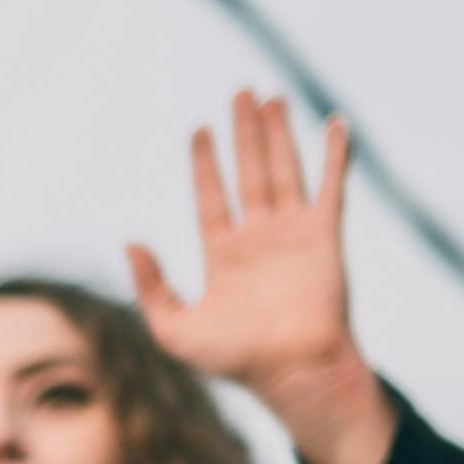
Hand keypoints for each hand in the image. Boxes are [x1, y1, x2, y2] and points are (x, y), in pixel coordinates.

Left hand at [125, 91, 392, 463]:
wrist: (292, 371)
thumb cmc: (236, 360)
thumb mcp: (175, 329)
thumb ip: (151, 286)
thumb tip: (130, 242)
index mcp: (224, 257)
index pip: (211, 198)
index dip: (204, 164)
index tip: (199, 130)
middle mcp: (259, 239)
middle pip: (248, 173)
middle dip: (243, 133)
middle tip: (239, 92)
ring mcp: (293, 234)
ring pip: (283, 170)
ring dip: (277, 133)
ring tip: (269, 97)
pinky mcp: (325, 235)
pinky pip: (331, 186)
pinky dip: (334, 155)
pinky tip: (332, 124)